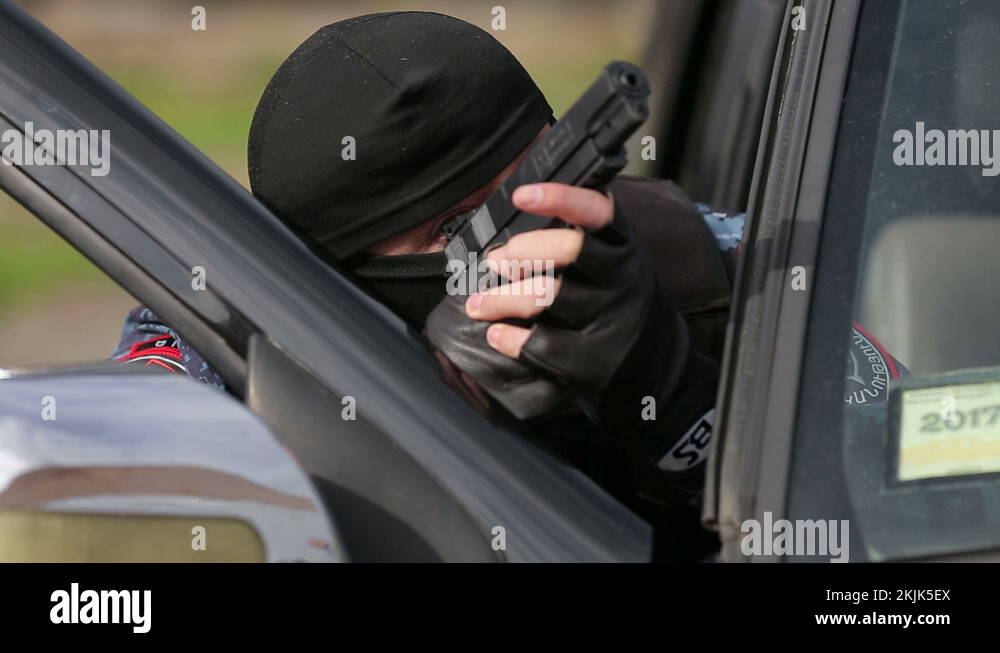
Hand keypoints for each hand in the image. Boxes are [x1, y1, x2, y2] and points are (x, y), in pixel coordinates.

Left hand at [464, 182, 612, 357]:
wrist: (658, 364)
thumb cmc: (622, 301)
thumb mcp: (617, 262)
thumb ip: (582, 239)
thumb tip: (520, 222)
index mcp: (623, 248)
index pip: (597, 212)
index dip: (561, 198)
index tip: (522, 195)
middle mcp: (622, 279)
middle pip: (568, 250)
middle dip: (521, 251)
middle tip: (494, 260)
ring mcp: (609, 319)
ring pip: (545, 297)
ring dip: (500, 299)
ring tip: (478, 303)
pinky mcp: (594, 359)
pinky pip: (539, 344)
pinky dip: (509, 339)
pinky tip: (497, 333)